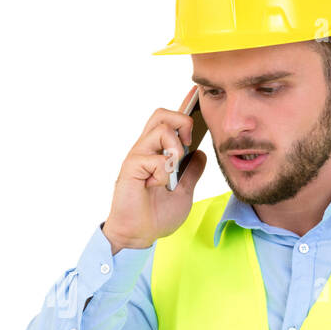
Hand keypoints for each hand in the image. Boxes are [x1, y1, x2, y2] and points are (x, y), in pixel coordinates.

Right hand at [102, 88, 208, 253]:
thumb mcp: (184, 193)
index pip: (170, 121)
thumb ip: (192, 172)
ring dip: (174, 147)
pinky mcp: (131, 168)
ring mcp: (137, 157)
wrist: (139, 235)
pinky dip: (163, 171)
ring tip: (172, 168)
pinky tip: (159, 185)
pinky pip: (153, 157)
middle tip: (186, 145)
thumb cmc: (156, 216)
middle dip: (181, 121)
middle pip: (161, 114)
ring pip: (160, 129)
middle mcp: (146, 150)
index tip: (195, 94)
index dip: (184, 105)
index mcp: (158, 153)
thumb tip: (200, 152)